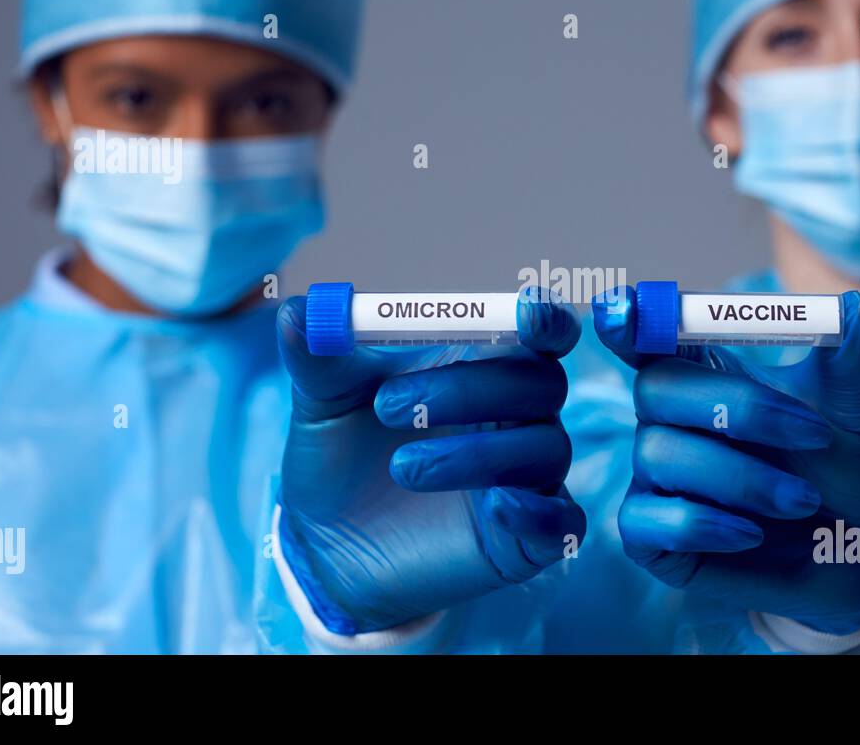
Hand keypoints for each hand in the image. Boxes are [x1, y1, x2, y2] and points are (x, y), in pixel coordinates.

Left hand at [276, 288, 585, 634]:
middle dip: (470, 387)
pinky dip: (537, 511)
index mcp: (483, 364)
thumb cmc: (340, 458)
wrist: (328, 549)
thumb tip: (298, 311)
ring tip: (401, 469)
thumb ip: (319, 356)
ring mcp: (527, 476)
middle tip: (387, 406)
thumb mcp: (322, 403)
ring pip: (544, 447)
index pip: (540, 329)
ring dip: (476, 453)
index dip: (544, 318)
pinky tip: (496, 508)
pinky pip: (562, 520)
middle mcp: (518, 414)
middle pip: (540, 382)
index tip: (526, 314)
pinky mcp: (528, 537)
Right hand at [592, 288, 859, 633]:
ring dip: (743, 479)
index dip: (629, 320)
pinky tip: (753, 534)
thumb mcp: (856, 412)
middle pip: (656, 388)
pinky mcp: (650, 539)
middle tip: (817, 436)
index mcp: (706, 372)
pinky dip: (703, 524)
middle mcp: (669, 420)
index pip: (652, 335)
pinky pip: (646, 520)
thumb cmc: (846, 468)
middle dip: (741, 409)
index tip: (620, 309)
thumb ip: (849, 358)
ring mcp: (656, 479)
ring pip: (660, 455)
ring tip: (805, 501)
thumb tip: (850, 305)